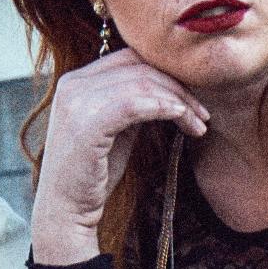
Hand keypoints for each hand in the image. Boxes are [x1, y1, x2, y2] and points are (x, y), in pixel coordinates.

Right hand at [25, 41, 211, 263]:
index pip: (129, 56)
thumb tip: (171, 86)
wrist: (65, 211)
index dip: (166, 70)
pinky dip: (165, 108)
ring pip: (142, 83)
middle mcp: (72, 83)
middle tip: (202, 112)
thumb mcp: (116, 128)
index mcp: (76, 80)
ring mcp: (76, 102)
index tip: (191, 94)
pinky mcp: (86, 123)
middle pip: (138, 66)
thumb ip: (133, 102)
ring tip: (198, 124)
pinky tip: (183, 121)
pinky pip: (135, 104)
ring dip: (179, 101)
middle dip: (178, 86)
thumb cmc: (93, 172)